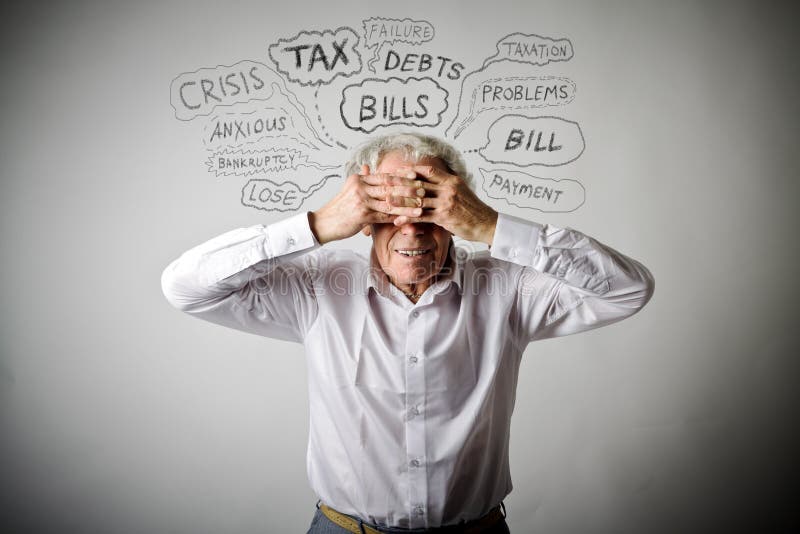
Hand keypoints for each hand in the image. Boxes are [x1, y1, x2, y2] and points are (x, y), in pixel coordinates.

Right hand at [308, 165, 427, 243]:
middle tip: (423, 189)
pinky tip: (408, 219)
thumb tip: (367, 166)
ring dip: (407, 204)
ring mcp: (361, 201)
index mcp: (359, 179)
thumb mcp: (349, 189)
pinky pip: (384, 216)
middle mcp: (360, 188)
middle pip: (389, 187)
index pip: (384, 175)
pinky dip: (397, 217)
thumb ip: (361, 179)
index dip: (401, 175)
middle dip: (408, 188)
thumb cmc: (339, 207)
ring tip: (421, 206)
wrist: (324, 222)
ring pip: (389, 202)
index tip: (416, 174)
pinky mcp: (362, 215)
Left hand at [390, 165, 497, 244]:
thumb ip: (446, 184)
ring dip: (401, 201)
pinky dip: (408, 219)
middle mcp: (448, 189)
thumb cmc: (472, 209)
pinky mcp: (444, 217)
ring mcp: (446, 203)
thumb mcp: (461, 191)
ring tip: (386, 202)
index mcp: (451, 180)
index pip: (428, 171)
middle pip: (419, 183)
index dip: (412, 170)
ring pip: (418, 201)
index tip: (398, 171)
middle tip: (385, 182)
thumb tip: (432, 179)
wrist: (486, 223)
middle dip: (400, 183)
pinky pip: (422, 217)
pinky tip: (398, 221)